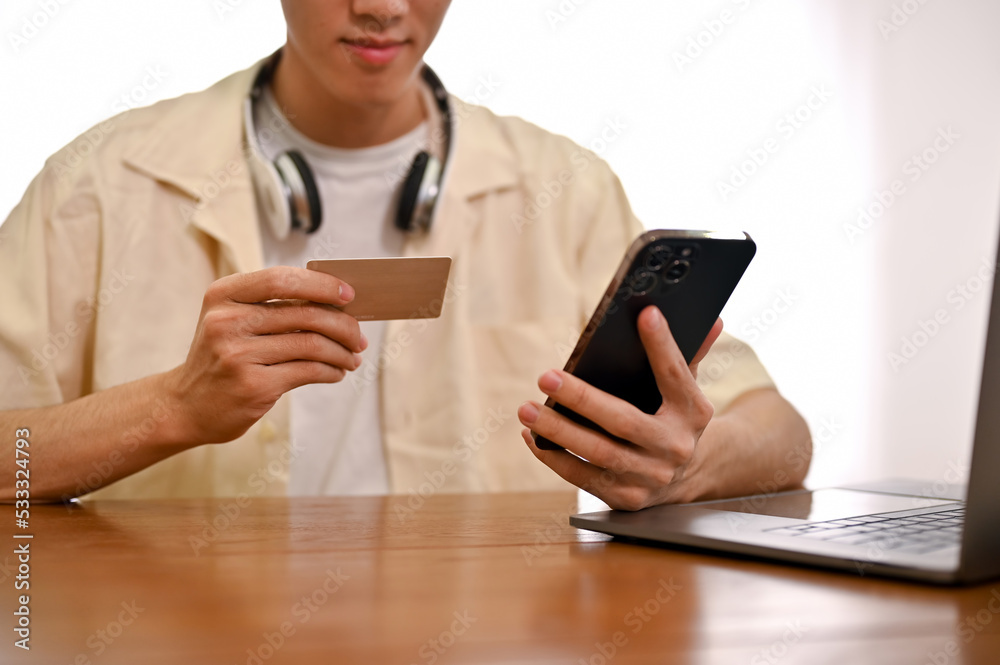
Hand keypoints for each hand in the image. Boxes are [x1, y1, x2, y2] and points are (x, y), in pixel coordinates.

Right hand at [163, 266, 365, 444]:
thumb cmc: (221, 359)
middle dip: (343, 325)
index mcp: (223, 295)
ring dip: (342, 352)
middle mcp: (227, 321)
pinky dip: (331, 371)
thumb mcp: (232, 321)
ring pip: (312, 345)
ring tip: (352, 358)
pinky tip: (337, 372)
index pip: (281, 279)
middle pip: (305, 314)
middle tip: (359, 338)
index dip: (321, 284)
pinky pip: (308, 371)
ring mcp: (238, 355)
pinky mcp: (253, 385)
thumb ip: (273, 308)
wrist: (185, 406)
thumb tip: (336, 303)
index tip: (348, 294)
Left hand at [518, 306, 722, 510]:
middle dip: (582, 398)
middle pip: (624, 421)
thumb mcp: (688, 390)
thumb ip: (692, 354)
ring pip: (598, 454)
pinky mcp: (628, 499)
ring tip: (528, 410)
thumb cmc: (675, 419)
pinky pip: (583, 479)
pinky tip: (532, 437)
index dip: (662, 345)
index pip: (676, 374)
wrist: (689, 477)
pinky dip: (554, 457)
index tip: (645, 315)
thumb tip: (711, 319)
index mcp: (693, 413)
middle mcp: (675, 447)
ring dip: (558, 432)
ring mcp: (652, 477)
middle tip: (546, 377)